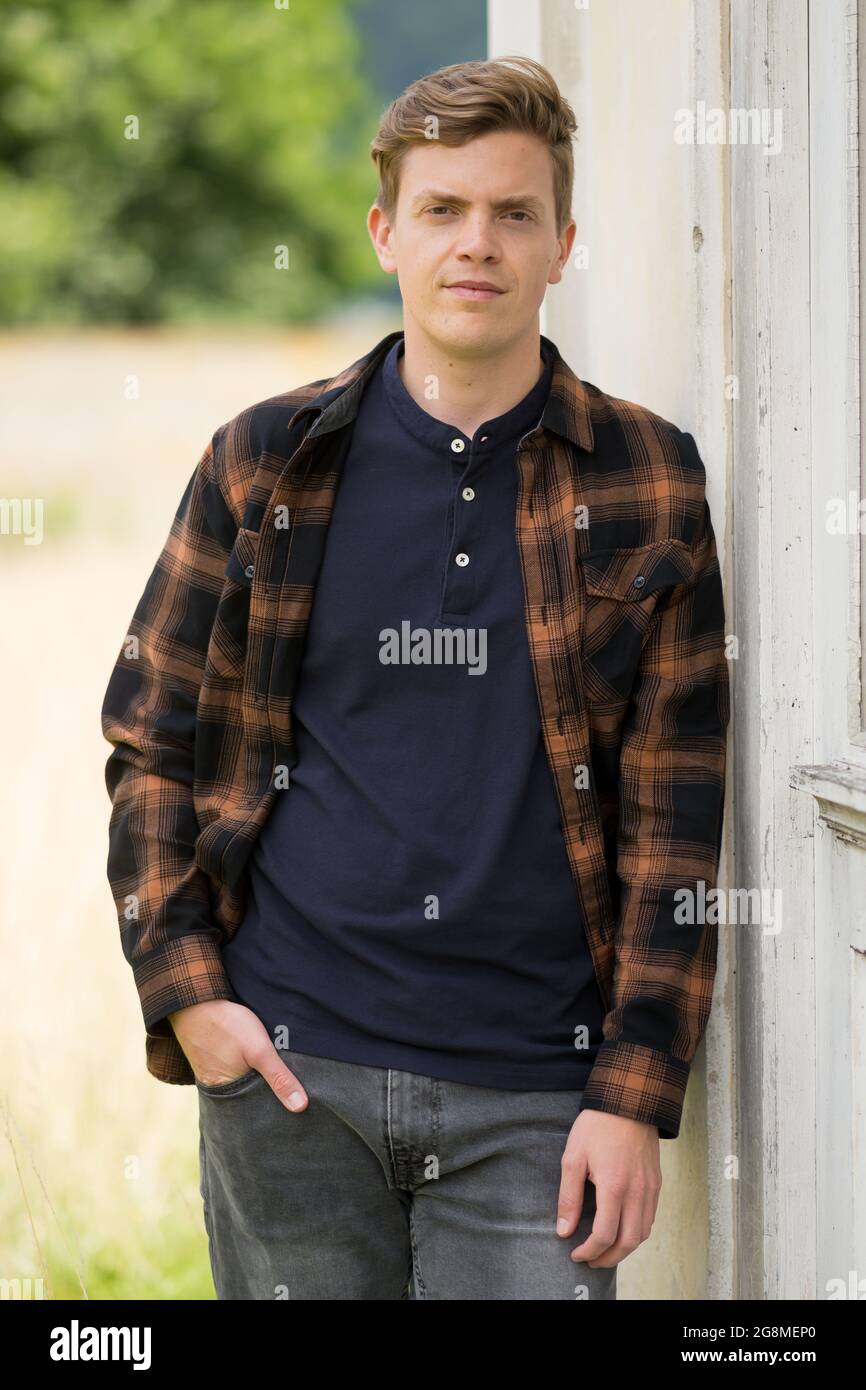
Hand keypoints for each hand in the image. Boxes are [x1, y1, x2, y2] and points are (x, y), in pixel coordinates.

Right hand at [167, 1000, 308, 1112]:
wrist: (195, 1002)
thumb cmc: (227, 1025)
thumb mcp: (259, 1051)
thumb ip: (279, 1078)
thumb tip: (300, 1107)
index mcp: (229, 1096)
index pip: (258, 1112)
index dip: (276, 1109)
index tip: (296, 1107)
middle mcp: (219, 1090)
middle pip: (251, 1098)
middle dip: (269, 1095)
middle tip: (292, 1091)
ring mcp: (215, 1074)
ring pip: (244, 1083)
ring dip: (259, 1079)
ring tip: (279, 1075)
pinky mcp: (214, 1060)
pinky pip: (236, 1071)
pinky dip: (248, 1068)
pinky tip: (258, 1061)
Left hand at [556, 1109, 661, 1266]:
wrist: (629, 1099)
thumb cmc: (597, 1126)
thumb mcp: (573, 1157)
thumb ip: (568, 1196)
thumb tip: (564, 1230)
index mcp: (614, 1187)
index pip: (604, 1235)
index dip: (588, 1251)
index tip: (575, 1253)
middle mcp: (637, 1192)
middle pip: (628, 1242)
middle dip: (608, 1258)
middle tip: (590, 1260)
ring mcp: (651, 1188)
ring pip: (643, 1233)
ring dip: (624, 1249)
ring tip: (605, 1250)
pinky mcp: (657, 1182)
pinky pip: (650, 1218)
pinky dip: (637, 1232)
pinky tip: (622, 1229)